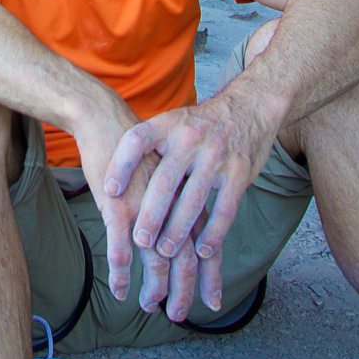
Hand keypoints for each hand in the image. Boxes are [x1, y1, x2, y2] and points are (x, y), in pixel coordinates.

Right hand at [76, 111, 199, 321]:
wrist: (106, 118)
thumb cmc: (137, 146)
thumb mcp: (168, 170)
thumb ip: (181, 197)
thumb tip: (189, 226)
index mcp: (186, 196)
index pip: (206, 243)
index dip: (211, 275)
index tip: (212, 302)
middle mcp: (171, 205)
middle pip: (185, 257)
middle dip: (184, 290)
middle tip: (180, 314)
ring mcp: (145, 207)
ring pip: (155, 259)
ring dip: (154, 287)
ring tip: (149, 305)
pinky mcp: (117, 205)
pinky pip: (120, 248)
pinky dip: (120, 274)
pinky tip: (120, 290)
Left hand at [104, 87, 280, 312]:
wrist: (249, 106)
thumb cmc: (200, 124)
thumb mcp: (173, 123)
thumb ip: (151, 147)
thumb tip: (113, 180)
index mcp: (168, 124)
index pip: (137, 140)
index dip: (121, 165)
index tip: (109, 191)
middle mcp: (190, 138)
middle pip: (164, 181)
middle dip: (150, 215)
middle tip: (139, 240)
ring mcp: (216, 155)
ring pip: (192, 200)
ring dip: (178, 230)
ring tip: (165, 251)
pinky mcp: (239, 172)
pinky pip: (224, 209)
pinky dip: (213, 233)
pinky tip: (204, 250)